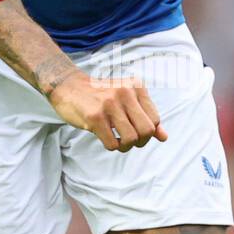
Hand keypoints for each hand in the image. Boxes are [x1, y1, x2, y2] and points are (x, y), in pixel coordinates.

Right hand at [47, 70, 167, 151]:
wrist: (69, 86)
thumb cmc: (100, 96)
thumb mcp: (126, 100)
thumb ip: (146, 116)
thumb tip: (164, 137)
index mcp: (136, 86)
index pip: (155, 119)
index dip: (148, 132)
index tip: (136, 131)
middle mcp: (125, 93)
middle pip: (146, 131)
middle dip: (140, 142)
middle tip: (129, 140)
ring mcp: (110, 104)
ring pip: (131, 139)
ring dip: (125, 146)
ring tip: (117, 141)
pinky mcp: (95, 117)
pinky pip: (113, 144)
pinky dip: (112, 146)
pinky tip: (105, 138)